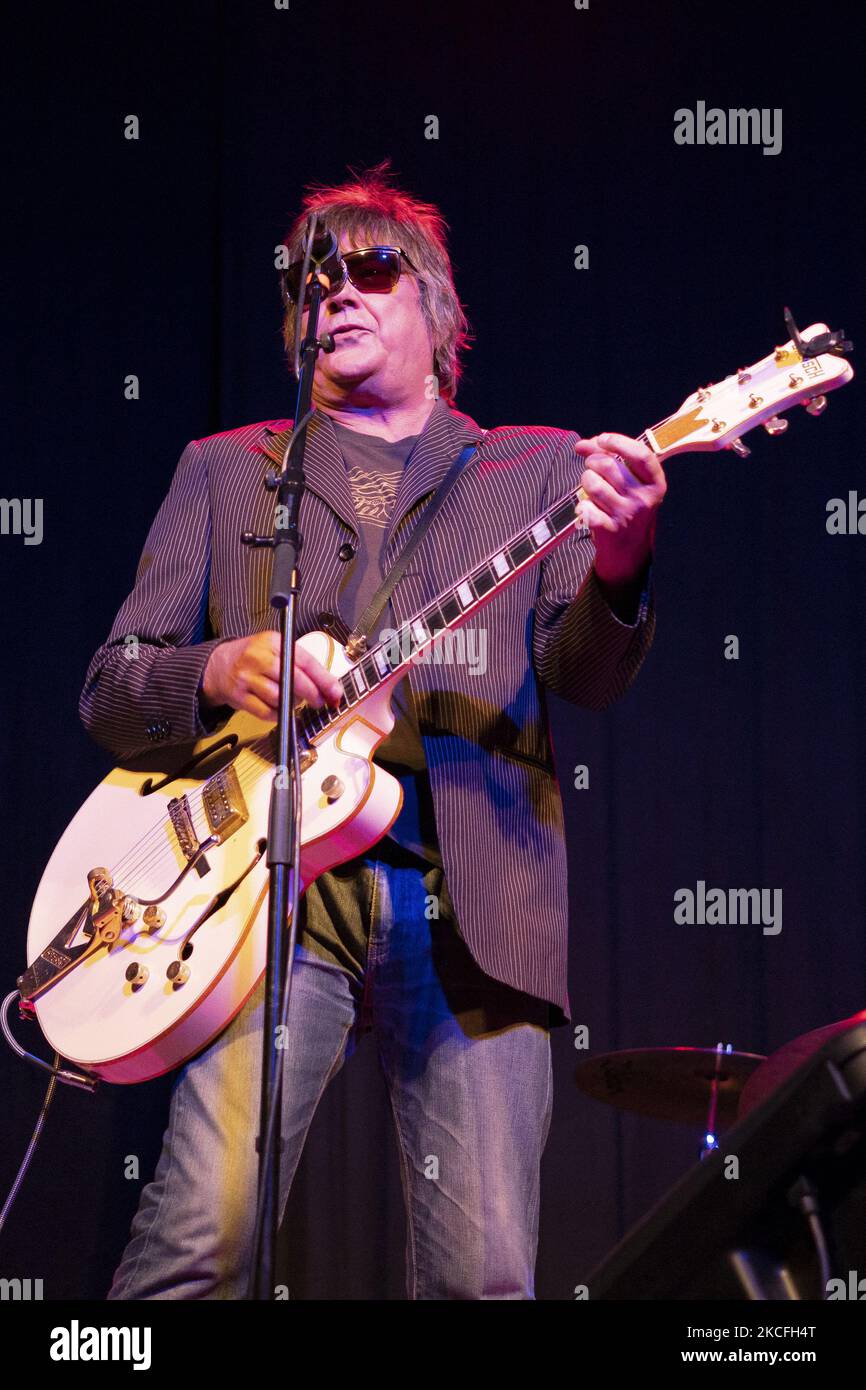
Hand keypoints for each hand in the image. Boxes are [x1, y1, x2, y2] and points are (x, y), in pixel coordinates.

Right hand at [201, 631, 342, 720]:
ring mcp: (247, 677)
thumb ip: (301, 664)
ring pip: (280, 697)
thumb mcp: (276, 649)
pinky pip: (266, 712)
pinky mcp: (239, 696)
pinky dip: (277, 714)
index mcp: (273, 642)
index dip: (323, 679)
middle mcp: (259, 657)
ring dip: (292, 703)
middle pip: (293, 679)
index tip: (335, 692)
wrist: (219, 666)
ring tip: (293, 700)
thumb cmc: (254, 658)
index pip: (305, 660)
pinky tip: (279, 708)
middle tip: (319, 702)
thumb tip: (329, 687)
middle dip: (312, 694)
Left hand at [574, 432, 666, 589]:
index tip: (602, 439)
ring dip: (586, 480)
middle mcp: (644, 499)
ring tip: (590, 485)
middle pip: (610, 465)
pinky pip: (586, 506)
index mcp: (655, 484)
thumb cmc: (628, 508)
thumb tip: (582, 445)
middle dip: (593, 461)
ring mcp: (627, 515)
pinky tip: (590, 508)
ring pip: (594, 483)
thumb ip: (611, 458)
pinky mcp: (610, 530)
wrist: (630, 550)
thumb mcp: (632, 483)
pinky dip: (582, 504)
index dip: (619, 442)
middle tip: (592, 467)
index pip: (641, 455)